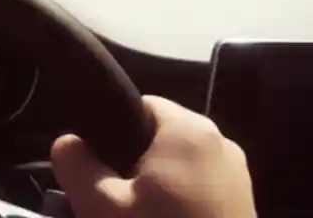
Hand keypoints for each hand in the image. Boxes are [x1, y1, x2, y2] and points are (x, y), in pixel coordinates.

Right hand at [51, 96, 255, 217]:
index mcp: (189, 130)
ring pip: (180, 168)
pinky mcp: (245, 205)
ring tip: (136, 217)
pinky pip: (201, 191)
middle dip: (132, 166)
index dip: (111, 132)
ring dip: (157, 188)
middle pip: (159, 139)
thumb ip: (78, 168)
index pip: (140, 106)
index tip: (97, 167)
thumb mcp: (105, 208)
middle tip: (112, 201)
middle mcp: (221, 142)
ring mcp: (238, 176)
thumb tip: (66, 142)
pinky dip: (180, 204)